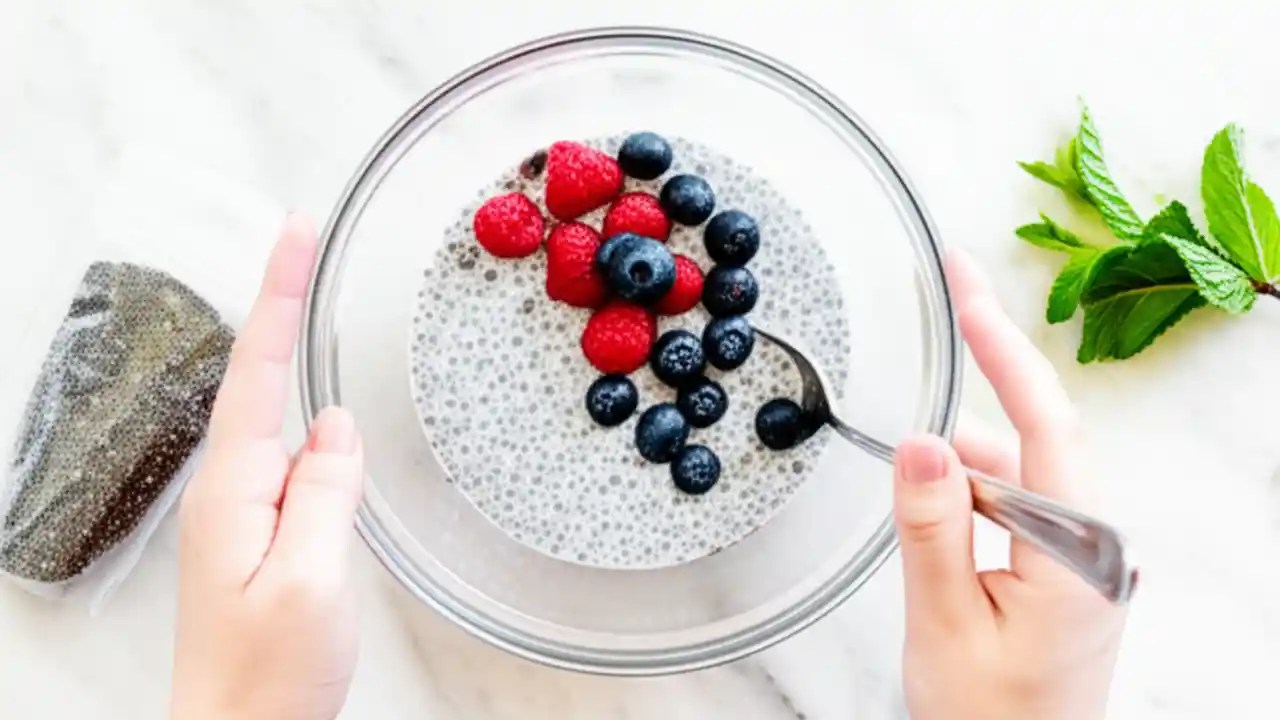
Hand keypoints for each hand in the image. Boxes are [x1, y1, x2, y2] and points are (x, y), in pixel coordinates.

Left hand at [170, 216, 363, 719]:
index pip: (257, 373)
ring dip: (287, 351)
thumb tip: (337, 426)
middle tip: (303, 242)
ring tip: (308, 297)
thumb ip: (324, 494)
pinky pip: (287, 455)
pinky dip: (304, 413)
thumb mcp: (313, 582)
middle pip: (256, 379)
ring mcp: (244, 513)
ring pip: (272, 415)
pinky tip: (321, 409)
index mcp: (237, 492)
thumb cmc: (271, 677)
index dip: (276, 297)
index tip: (296, 235)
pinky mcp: (263, 534)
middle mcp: (231, 492)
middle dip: (276, 305)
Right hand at [894, 252, 1126, 719]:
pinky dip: (971, 496)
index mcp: (1077, 556)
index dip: (1005, 350)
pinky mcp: (1061, 570)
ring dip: (961, 465)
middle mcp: (1092, 547)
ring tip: (910, 491)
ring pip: (1017, 474)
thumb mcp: (944, 624)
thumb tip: (920, 441)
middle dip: (976, 390)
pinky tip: (934, 514)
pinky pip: (1015, 507)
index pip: (1046, 426)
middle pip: (1031, 439)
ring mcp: (1080, 559)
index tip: (968, 293)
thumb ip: (932, 528)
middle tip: (943, 313)